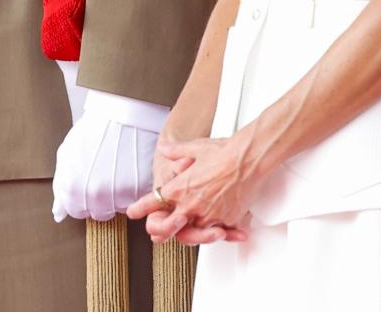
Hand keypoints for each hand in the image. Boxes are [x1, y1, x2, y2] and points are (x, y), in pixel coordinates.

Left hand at [51, 113, 158, 221]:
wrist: (123, 114)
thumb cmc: (93, 131)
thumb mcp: (67, 154)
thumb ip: (60, 187)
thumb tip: (58, 214)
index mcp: (73, 191)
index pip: (77, 211)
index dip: (83, 197)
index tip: (89, 181)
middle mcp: (95, 198)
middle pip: (99, 213)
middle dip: (101, 198)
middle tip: (106, 174)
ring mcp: (119, 195)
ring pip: (119, 208)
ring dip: (119, 194)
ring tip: (119, 168)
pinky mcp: (140, 190)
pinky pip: (136, 199)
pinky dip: (135, 188)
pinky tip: (131, 169)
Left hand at [127, 134, 257, 243]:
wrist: (247, 160)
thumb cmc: (223, 152)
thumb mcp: (194, 147)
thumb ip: (176, 151)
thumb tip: (166, 149)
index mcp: (180, 188)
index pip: (153, 201)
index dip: (141, 208)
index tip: (133, 211)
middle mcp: (191, 205)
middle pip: (169, 227)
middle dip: (162, 230)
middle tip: (158, 233)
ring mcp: (209, 215)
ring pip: (195, 231)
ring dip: (194, 229)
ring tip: (195, 227)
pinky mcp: (226, 220)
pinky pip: (219, 231)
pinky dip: (220, 230)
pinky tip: (223, 230)